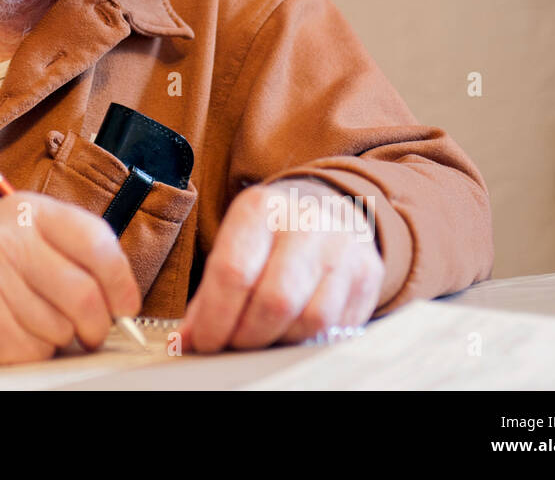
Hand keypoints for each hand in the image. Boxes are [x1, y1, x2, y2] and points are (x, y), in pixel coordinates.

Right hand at [0, 191, 140, 370]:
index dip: (121, 281)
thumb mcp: (25, 239)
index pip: (96, 241)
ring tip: (33, 322)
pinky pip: (36, 350)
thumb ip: (73, 251)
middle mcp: (5, 236)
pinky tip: (12, 335)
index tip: (126, 304)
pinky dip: (33, 353)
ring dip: (59, 338)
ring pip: (63, 326)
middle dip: (96, 324)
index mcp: (25, 208)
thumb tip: (125, 296)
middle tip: (89, 330)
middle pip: (86, 294)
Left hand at [179, 178, 383, 352]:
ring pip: (310, 318)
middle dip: (247, 335)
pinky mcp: (368, 272)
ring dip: (279, 340)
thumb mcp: (233, 246)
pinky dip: (308, 338)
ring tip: (262, 337)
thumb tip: (185, 342)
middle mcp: (306, 221)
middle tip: (233, 345)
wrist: (326, 210)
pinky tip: (291, 330)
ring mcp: (343, 246)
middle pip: (275, 300)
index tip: (204, 342)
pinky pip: (337, 325)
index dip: (215, 317)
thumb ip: (209, 294)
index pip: (233, 272)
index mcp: (261, 208)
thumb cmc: (268, 237)